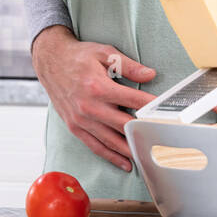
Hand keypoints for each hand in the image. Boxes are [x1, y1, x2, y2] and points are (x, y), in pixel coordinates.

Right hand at [30, 24, 156, 172]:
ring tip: (148, 157)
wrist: (51, 62)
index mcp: (98, 87)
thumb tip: (150, 75)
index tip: (165, 114)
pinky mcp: (75, 127)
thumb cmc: (78, 57)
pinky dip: (111, 156)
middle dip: (144, 133)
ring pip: (111, 141)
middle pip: (124, 126)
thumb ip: (128, 65)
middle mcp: (89, 107)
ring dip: (130, 151)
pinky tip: (125, 163)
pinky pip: (95, 146)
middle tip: (162, 141)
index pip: (132, 101)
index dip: (150, 107)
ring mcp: (81, 120)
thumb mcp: (104, 53)